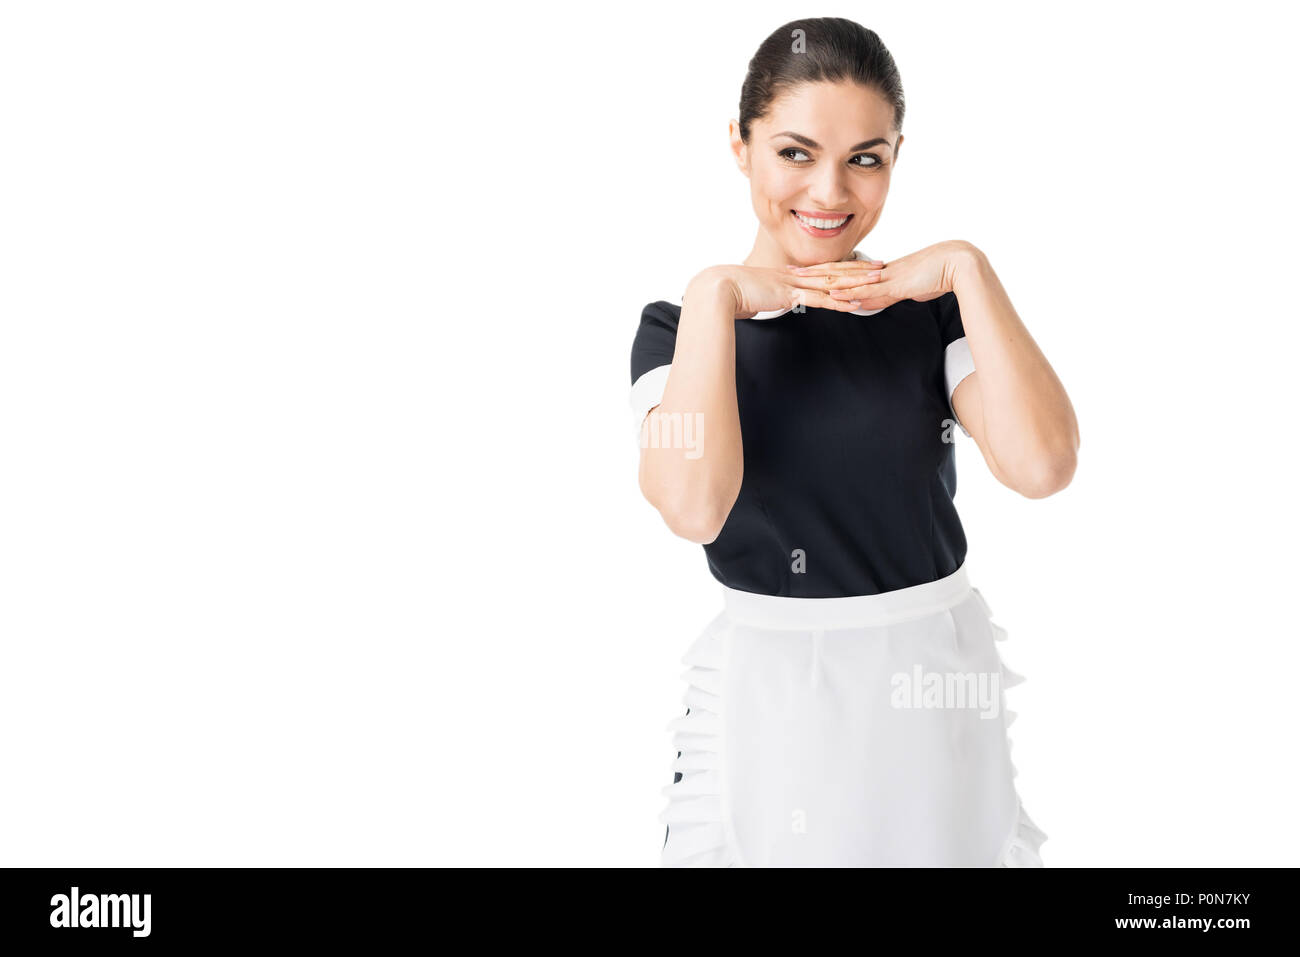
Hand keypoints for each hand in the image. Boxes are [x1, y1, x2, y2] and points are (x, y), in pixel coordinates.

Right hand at [687, 264, 878, 319]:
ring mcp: (792, 283)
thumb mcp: (751, 296)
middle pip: (832, 271)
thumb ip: (762, 299)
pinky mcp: (789, 294)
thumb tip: (762, 304)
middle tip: (880, 266)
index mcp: (786, 275)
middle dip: (858, 269)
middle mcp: (793, 275)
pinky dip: (838, 302)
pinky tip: (855, 304)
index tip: (859, 266)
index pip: (821, 270)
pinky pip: (819, 299)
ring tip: (877, 280)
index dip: (842, 267)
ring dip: (855, 282)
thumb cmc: (728, 295)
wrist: (716, 289)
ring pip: (831, 282)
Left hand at [787, 240, 976, 309]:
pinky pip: (868, 290)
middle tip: (788, 271)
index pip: (843, 270)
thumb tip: (870, 303)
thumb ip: (887, 296)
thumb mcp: (905, 289)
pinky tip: (833, 295)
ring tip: (800, 281)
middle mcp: (876, 272)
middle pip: (838, 271)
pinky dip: (850, 293)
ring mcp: (884, 277)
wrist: (958, 264)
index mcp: (877, 271)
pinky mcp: (895, 285)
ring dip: (823, 280)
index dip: (822, 270)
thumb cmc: (937, 275)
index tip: (802, 270)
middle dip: (812, 272)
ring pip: (847, 279)